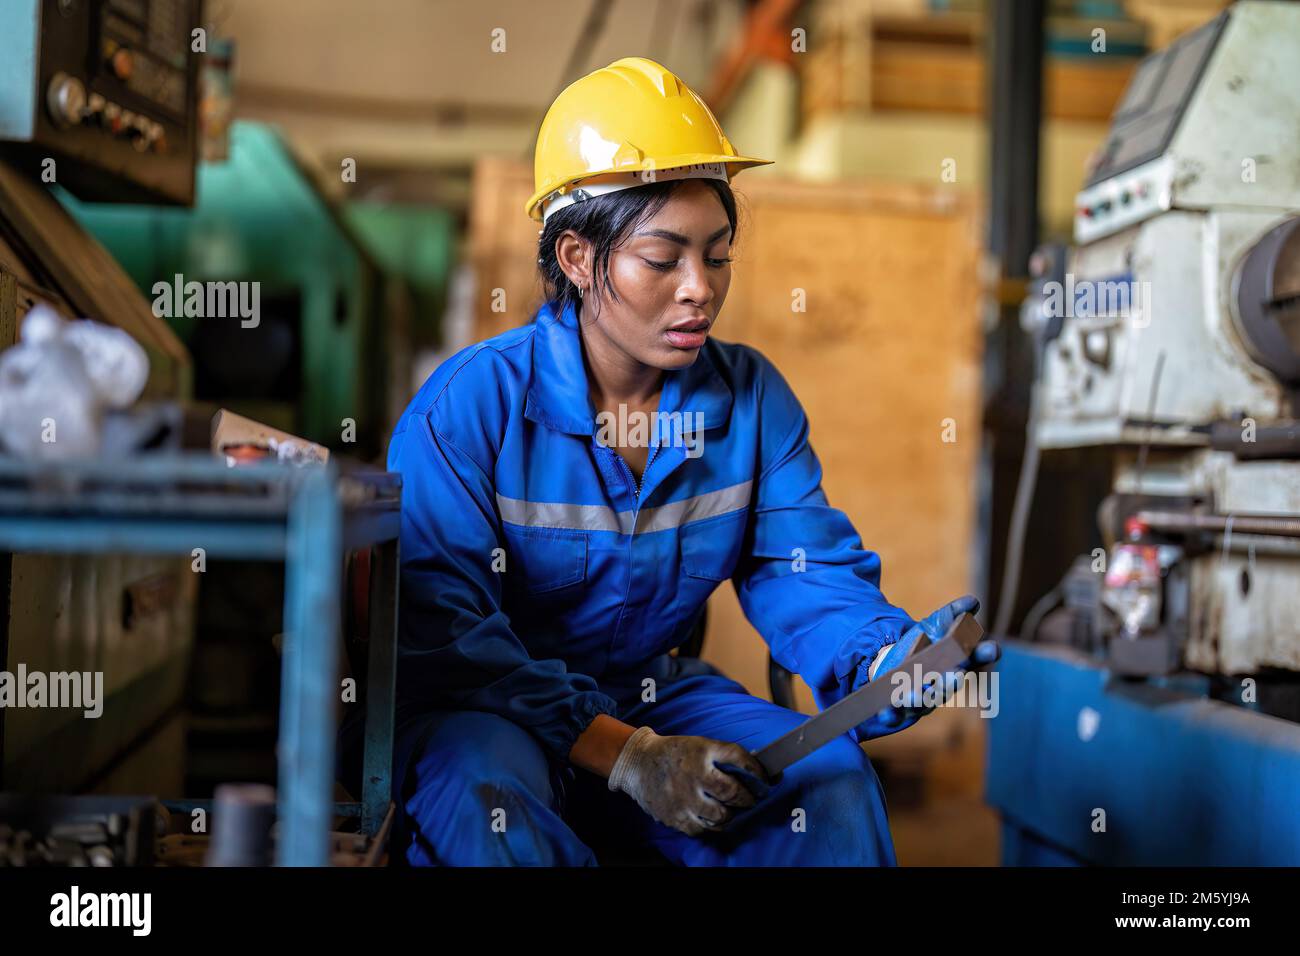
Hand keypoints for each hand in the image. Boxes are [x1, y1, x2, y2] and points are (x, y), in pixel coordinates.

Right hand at [607, 727, 770, 836]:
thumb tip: (755, 772)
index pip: (739, 759)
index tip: (766, 780)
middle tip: (751, 799)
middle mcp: (694, 774)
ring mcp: (684, 798)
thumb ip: (723, 756)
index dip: (757, 771)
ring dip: (730, 814)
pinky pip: (702, 829)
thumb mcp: (699, 744)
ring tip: (729, 809)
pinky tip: (710, 816)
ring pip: (721, 816)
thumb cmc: (675, 753)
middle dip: (747, 798)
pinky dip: (710, 824)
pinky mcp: (675, 816)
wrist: (638, 763)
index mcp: (702, 751)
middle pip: (733, 792)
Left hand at [852, 595, 999, 740]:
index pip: (975, 658)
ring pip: (923, 701)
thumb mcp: (934, 626)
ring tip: (913, 694)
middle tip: (955, 676)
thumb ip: (952, 614)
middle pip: (949, 685)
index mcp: (955, 664)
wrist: (895, 664)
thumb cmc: (922, 646)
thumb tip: (973, 601)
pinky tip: (885, 713)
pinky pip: (896, 715)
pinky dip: (891, 715)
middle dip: (951, 682)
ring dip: (919, 698)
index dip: (985, 653)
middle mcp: (942, 685)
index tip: (993, 648)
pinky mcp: (900, 708)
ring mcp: (922, 698)